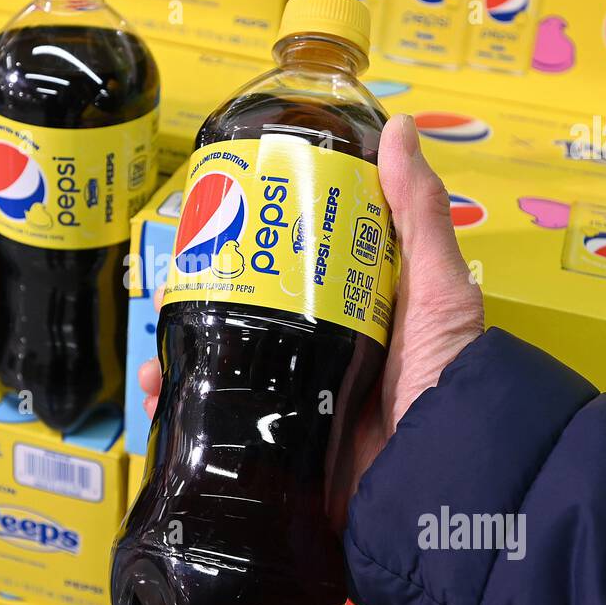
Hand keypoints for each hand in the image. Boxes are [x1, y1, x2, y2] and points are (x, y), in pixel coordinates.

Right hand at [138, 114, 483, 513]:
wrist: (444, 476)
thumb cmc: (450, 377)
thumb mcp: (438, 288)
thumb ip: (418, 214)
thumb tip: (397, 128)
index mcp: (358, 314)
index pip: (293, 269)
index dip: (251, 249)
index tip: (212, 230)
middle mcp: (325, 355)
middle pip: (248, 319)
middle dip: (201, 303)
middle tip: (172, 289)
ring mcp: (298, 403)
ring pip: (225, 369)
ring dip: (180, 356)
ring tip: (155, 346)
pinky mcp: (279, 448)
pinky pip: (221, 424)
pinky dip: (182, 413)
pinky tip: (156, 398)